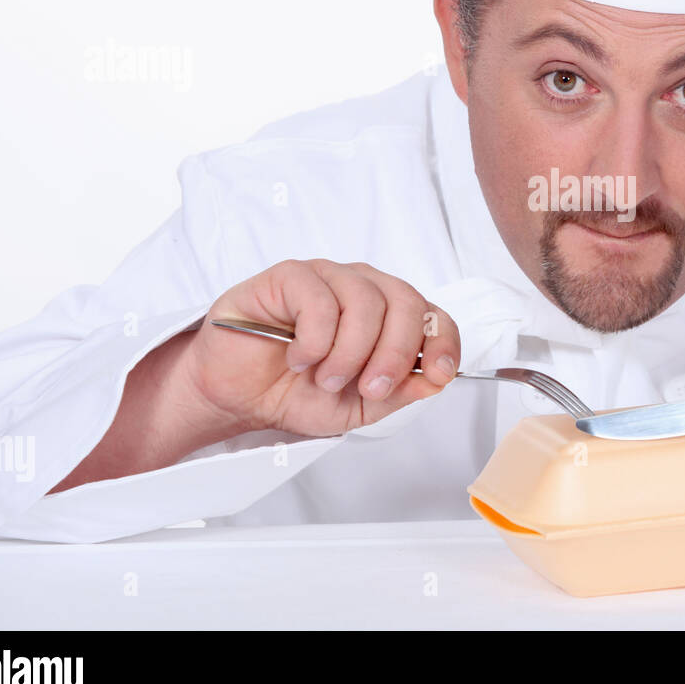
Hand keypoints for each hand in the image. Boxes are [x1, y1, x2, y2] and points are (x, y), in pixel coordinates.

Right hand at [182, 259, 460, 435]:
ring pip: (365, 301)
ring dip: (350, 352)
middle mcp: (364, 289)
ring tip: (326, 379)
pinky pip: (319, 299)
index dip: (444, 342)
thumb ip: (400, 391)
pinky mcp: (290, 276)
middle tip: (371, 388)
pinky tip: (299, 358)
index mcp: (390, 316)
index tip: (439, 374)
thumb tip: (436, 379)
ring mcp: (329, 278)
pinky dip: (315, 339)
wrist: (240, 397)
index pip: (434, 315)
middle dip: (395, 353)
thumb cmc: (298, 393)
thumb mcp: (360, 407)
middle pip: (405, 303)